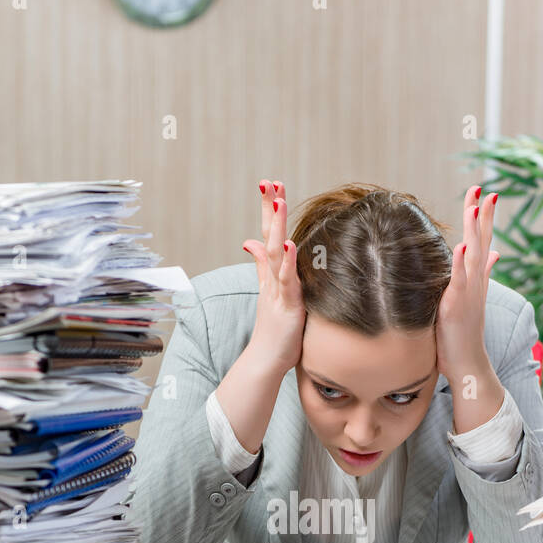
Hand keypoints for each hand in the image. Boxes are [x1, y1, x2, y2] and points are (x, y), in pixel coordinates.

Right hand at [242, 179, 305, 374]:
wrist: (265, 362)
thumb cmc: (273, 331)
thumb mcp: (269, 292)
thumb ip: (261, 266)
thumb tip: (249, 241)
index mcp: (271, 274)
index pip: (269, 236)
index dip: (269, 211)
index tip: (270, 185)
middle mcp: (272, 278)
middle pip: (270, 237)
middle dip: (270, 209)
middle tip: (269, 181)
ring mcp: (278, 291)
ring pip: (277, 254)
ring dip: (278, 227)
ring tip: (279, 202)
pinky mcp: (287, 306)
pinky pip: (287, 281)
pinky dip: (289, 262)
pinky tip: (292, 244)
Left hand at [435, 185, 500, 386]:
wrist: (468, 364)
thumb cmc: (464, 335)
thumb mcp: (471, 298)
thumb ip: (482, 274)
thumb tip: (495, 254)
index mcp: (476, 279)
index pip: (482, 241)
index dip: (483, 217)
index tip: (485, 193)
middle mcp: (475, 283)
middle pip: (480, 242)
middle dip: (481, 215)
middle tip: (482, 188)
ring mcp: (468, 293)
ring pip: (472, 256)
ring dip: (474, 231)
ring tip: (475, 207)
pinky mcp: (456, 306)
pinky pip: (460, 281)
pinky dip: (462, 264)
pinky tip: (462, 247)